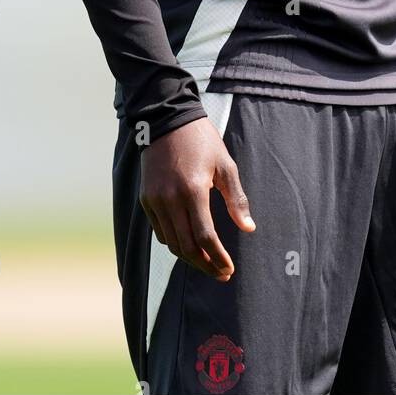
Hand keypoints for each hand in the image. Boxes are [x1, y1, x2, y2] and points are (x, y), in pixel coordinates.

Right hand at [139, 116, 255, 279]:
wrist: (167, 120)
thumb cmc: (202, 141)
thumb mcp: (225, 165)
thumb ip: (236, 199)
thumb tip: (249, 228)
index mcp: (193, 190)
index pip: (205, 237)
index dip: (218, 258)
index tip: (229, 269)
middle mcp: (170, 199)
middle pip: (186, 247)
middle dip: (205, 265)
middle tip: (221, 273)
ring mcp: (155, 200)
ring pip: (171, 243)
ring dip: (190, 258)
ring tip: (207, 262)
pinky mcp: (146, 199)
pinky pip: (160, 231)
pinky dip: (174, 242)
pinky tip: (189, 243)